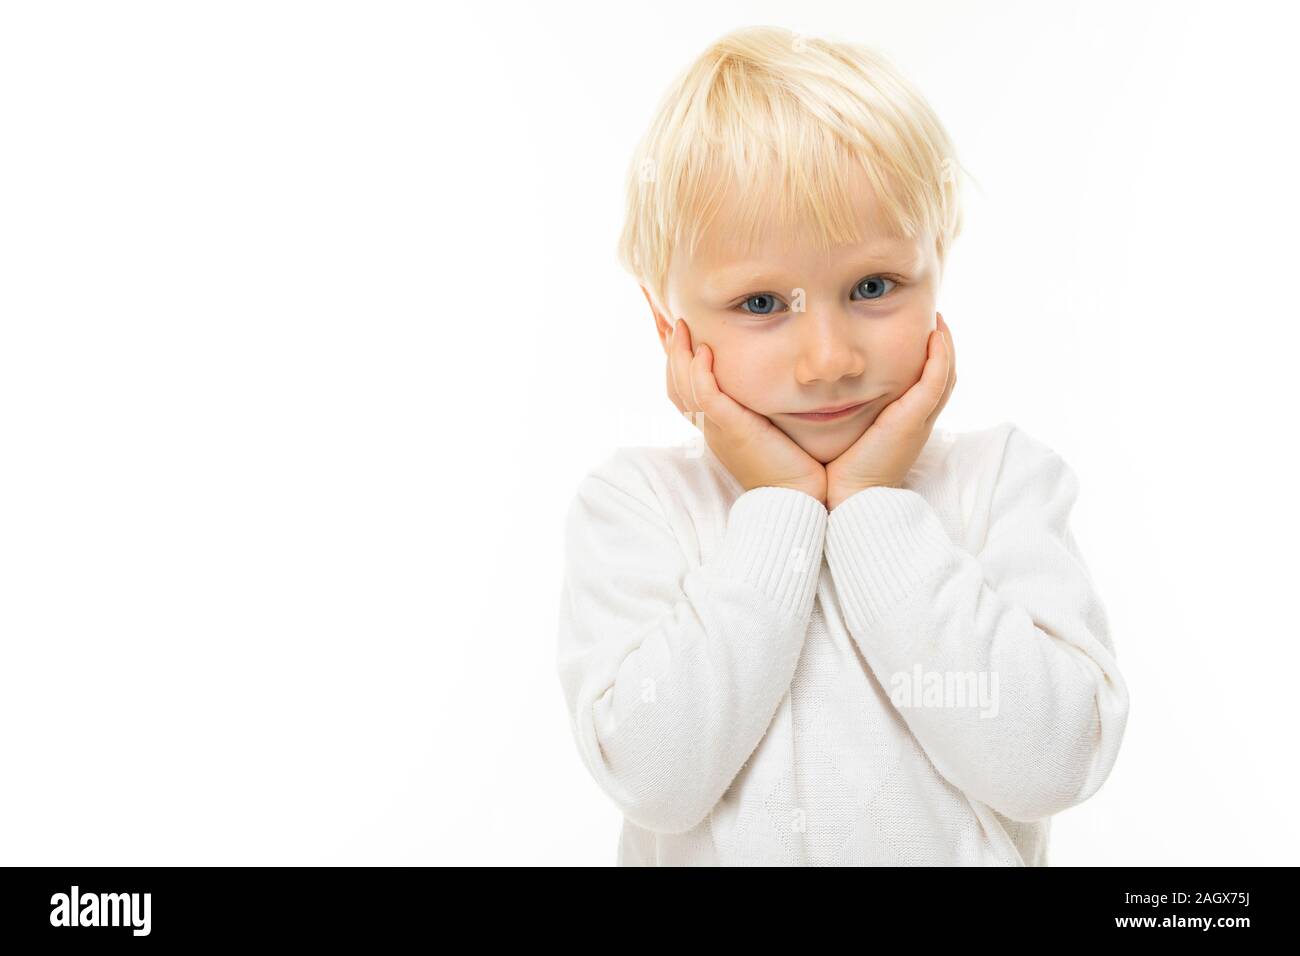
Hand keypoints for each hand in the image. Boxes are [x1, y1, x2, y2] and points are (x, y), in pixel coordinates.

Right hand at [666, 317, 827, 504]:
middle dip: (671, 352)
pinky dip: (701, 373)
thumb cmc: (792, 466)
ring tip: (682, 327)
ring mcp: (716, 428)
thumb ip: (761, 407)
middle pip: (676, 386)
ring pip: (683, 387)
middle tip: (673, 324)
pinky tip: (704, 351)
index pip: (684, 391)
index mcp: (716, 428)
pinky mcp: (731, 429)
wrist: (796, 498)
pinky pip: (706, 396)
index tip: (678, 336)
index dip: (678, 363)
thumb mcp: (770, 429)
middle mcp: (709, 427)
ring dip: (680, 354)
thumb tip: (774, 382)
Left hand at [825, 312, 955, 510]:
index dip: (926, 359)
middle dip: (942, 347)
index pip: (923, 384)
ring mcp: (918, 421)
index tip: (915, 333)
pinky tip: (936, 336)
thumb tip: (812, 388)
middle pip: (942, 376)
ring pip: (946, 376)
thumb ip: (836, 413)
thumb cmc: (833, 475)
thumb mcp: (839, 435)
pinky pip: (936, 383)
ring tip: (939, 319)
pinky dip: (940, 358)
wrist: (844, 502)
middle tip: (934, 319)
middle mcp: (915, 421)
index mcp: (901, 424)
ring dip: (946, 346)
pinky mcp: (912, 422)